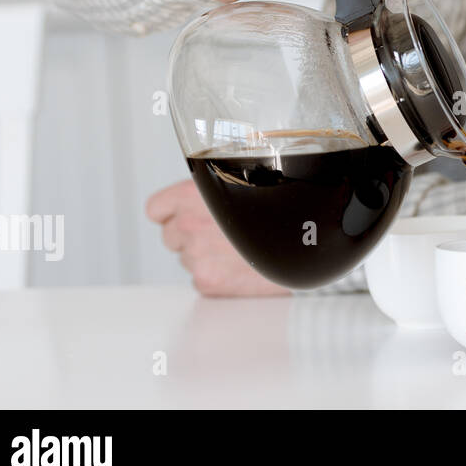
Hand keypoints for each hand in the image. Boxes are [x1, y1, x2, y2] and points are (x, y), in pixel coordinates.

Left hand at [145, 179, 288, 296]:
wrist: (309, 240)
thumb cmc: (283, 212)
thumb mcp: (246, 184)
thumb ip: (216, 191)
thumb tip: (208, 197)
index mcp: (192, 195)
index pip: (156, 209)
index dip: (173, 211)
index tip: (186, 213)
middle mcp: (189, 224)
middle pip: (172, 235)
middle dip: (191, 235)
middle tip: (222, 232)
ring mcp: (196, 255)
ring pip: (188, 258)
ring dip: (206, 255)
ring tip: (238, 248)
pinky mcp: (208, 281)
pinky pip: (202, 279)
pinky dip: (219, 275)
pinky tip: (242, 265)